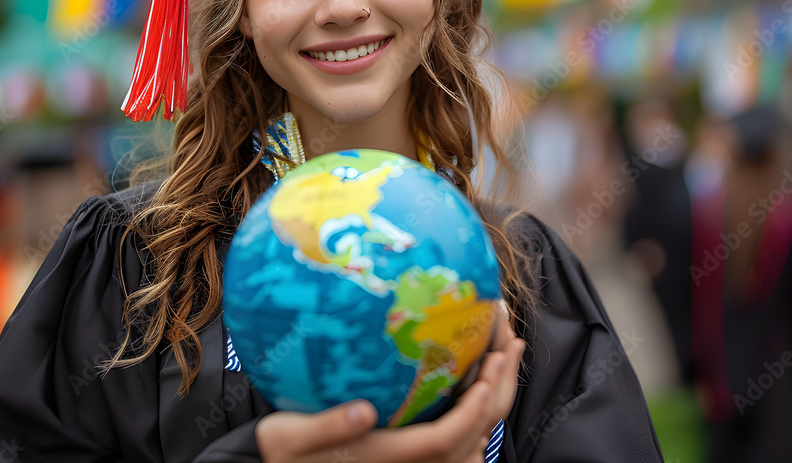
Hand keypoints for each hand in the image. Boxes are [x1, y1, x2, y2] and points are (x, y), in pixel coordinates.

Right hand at [255, 301, 524, 462]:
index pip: (444, 439)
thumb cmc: (282, 452)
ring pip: (473, 440)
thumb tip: (364, 412)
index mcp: (386, 458)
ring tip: (504, 349)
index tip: (487, 367)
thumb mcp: (289, 438)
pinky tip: (476, 373)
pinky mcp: (412, 455)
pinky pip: (461, 440)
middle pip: (472, 437)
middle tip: (509, 341)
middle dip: (497, 389)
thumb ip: (327, 426)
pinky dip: (479, 409)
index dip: (471, 409)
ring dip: (495, 395)